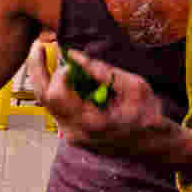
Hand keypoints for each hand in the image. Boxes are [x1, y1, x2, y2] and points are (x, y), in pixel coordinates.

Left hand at [27, 42, 178, 158]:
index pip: (57, 95)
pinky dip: (54, 85)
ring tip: (44, 53)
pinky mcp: (70, 131)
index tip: (69, 56)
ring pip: (45, 102)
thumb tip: (74, 55)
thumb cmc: (149, 116)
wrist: (153, 146)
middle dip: (37, 68)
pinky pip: (55, 106)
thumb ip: (104, 71)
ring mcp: (69, 134)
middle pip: (43, 97)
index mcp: (91, 123)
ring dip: (44, 76)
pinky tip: (60, 71)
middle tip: (37, 45)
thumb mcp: (136, 88)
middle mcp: (74, 131)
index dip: (60, 72)